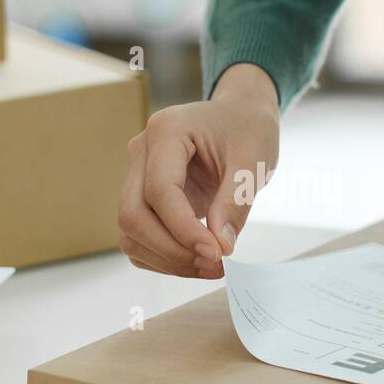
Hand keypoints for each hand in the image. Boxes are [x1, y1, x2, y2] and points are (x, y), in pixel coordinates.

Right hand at [118, 64, 279, 277]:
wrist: (240, 117)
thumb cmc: (247, 130)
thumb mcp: (253, 161)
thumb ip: (235, 202)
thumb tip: (220, 247)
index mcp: (166, 131)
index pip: (160, 191)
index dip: (184, 229)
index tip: (216, 253)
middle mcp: (142, 151)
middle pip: (133, 214)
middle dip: (172, 250)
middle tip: (215, 264)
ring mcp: (136, 174)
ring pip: (130, 231)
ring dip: (166, 259)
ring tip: (210, 266)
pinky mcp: (142, 197)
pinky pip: (138, 237)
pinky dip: (162, 258)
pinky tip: (195, 260)